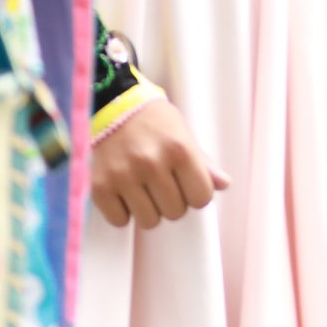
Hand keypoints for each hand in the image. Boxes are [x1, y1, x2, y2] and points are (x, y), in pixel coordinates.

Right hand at [91, 100, 229, 230]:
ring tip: (144, 188)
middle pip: (175, 212)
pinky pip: (119, 220)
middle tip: (163, 184)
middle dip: (173, 202)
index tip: (187, 185)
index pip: (201, 198)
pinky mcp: (101, 186)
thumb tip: (224, 184)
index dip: (196, 194)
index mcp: (179, 149)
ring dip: (149, 209)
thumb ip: (204, 163)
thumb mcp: (184, 135)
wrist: (115, 105)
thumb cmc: (156, 122)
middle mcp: (152, 163)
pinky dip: (123, 212)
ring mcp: (124, 175)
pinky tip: (125, 192)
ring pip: (149, 220)